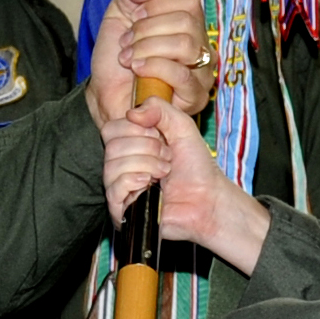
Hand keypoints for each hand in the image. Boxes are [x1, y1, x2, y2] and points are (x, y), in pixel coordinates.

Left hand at [86, 0, 214, 127]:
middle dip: (148, 30)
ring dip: (148, 48)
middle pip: (186, 22)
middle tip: (128, 42)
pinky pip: (182, 75)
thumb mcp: (118, 15)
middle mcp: (200, 46)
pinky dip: (154, 67)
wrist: (104, 94)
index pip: (190, 0)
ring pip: (185, 46)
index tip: (135, 17)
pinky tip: (137, 70)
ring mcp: (202, 72)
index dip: (159, 4)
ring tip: (129, 58)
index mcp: (186, 24)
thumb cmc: (116, 58)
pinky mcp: (196, 97)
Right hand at [102, 99, 270, 273]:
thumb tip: (131, 113)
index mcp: (130, 145)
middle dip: (146, 148)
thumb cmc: (196, 167)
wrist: (208, 198)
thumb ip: (159, 108)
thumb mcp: (181, 126)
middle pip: (111, 146)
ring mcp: (120, 188)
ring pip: (111, 167)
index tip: (160, 137)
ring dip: (146, 165)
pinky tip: (150, 184)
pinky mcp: (122, 210)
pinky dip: (134, 181)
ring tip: (164, 172)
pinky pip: (113, 189)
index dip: (136, 129)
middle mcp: (121, 165)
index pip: (111, 129)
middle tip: (167, 157)